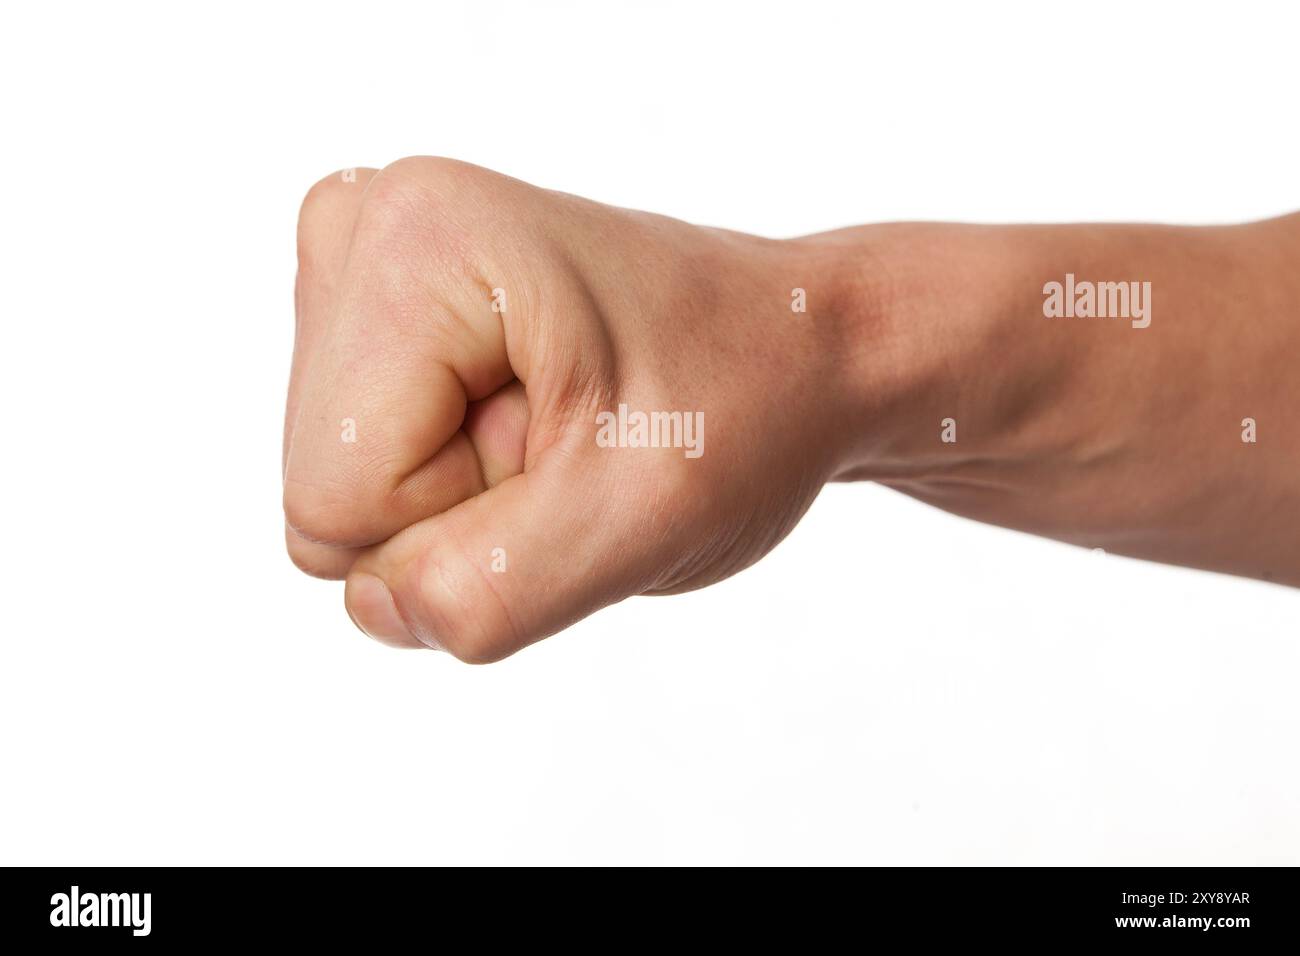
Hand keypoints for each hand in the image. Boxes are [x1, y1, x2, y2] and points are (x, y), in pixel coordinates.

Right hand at [284, 158, 858, 660]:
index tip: (572, 451)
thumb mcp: (636, 518)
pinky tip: (533, 414)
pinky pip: (361, 468)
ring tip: (564, 425)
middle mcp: (366, 227)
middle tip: (573, 443)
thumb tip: (372, 603)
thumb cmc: (741, 407)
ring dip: (465, 495)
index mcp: (415, 243)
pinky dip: (456, 474)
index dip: (467, 520)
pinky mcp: (379, 310)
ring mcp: (366, 264)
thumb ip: (486, 588)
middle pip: (323, 492)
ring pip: (339, 489)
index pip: (337, 500)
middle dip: (460, 508)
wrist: (795, 352)